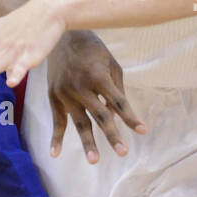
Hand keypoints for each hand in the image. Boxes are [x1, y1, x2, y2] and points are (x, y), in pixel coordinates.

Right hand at [46, 30, 144, 163]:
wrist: (61, 35)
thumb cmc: (93, 50)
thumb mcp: (111, 64)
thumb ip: (116, 90)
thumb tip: (116, 117)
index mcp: (98, 76)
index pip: (118, 102)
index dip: (131, 117)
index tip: (143, 131)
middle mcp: (80, 86)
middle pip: (99, 115)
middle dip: (112, 134)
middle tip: (124, 152)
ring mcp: (65, 92)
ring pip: (79, 122)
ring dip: (87, 142)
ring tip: (94, 160)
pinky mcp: (53, 96)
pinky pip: (56, 120)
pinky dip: (55, 138)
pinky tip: (55, 154)